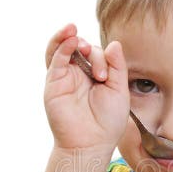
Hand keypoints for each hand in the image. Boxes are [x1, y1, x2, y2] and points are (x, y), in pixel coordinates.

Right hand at [43, 24, 129, 151]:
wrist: (90, 143)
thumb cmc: (108, 121)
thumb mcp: (119, 90)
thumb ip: (117, 67)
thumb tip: (114, 43)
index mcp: (96, 75)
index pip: (98, 54)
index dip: (103, 58)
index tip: (105, 78)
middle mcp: (79, 74)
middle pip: (80, 47)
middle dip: (88, 48)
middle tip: (93, 57)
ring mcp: (65, 77)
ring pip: (62, 48)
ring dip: (66, 36)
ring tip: (72, 28)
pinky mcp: (53, 82)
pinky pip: (55, 59)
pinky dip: (61, 46)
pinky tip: (70, 39)